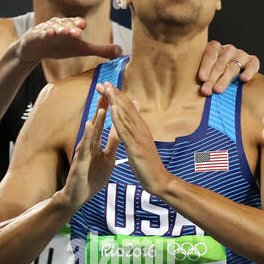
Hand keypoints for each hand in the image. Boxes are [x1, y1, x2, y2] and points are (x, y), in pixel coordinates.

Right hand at [17, 16, 122, 64]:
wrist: (36, 48)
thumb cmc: (60, 46)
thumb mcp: (81, 49)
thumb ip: (100, 50)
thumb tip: (121, 51)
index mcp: (71, 26)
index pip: (76, 23)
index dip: (79, 24)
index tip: (82, 27)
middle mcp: (59, 24)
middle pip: (66, 23)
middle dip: (70, 27)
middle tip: (76, 32)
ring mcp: (47, 29)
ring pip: (53, 26)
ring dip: (58, 29)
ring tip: (62, 32)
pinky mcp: (36, 35)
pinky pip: (40, 33)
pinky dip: (44, 33)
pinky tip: (48, 35)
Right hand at [60, 94, 117, 211]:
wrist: (78, 197)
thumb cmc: (90, 178)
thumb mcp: (107, 159)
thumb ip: (112, 145)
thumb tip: (120, 132)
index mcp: (96, 145)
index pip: (104, 124)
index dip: (110, 111)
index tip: (116, 96)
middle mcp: (88, 145)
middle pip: (96, 124)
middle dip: (102, 108)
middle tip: (106, 91)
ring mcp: (83, 153)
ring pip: (90, 134)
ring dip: (96, 120)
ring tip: (102, 106)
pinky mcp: (79, 163)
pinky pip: (84, 149)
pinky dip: (87, 137)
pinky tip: (89, 126)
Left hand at [98, 82, 171, 196]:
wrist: (159, 180)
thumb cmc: (149, 166)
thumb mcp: (142, 146)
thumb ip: (138, 134)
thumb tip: (135, 125)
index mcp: (141, 130)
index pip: (129, 110)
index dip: (118, 98)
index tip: (108, 87)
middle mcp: (141, 129)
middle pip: (126, 108)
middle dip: (114, 95)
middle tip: (104, 82)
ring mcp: (139, 137)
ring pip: (125, 115)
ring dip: (115, 101)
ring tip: (106, 88)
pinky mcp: (135, 146)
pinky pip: (125, 130)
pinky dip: (118, 118)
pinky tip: (112, 108)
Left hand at [197, 42, 259, 95]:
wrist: (233, 71)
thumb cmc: (214, 73)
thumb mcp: (206, 71)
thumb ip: (202, 76)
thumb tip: (196, 90)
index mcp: (214, 48)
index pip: (210, 55)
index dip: (205, 67)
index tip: (202, 78)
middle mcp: (227, 50)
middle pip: (219, 64)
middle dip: (212, 79)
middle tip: (206, 90)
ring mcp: (240, 54)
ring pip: (233, 67)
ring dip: (225, 79)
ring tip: (218, 90)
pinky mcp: (252, 61)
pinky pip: (252, 65)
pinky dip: (248, 72)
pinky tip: (243, 79)